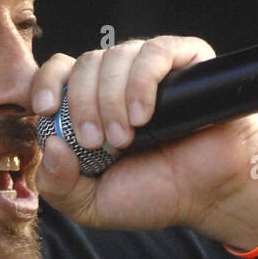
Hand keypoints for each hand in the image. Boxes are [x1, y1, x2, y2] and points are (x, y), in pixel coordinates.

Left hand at [31, 37, 257, 250]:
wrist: (212, 196)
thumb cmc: (156, 196)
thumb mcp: (92, 206)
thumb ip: (59, 186)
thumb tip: (51, 145)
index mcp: (91, 105)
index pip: (59, 72)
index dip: (45, 83)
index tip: (46, 109)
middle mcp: (118, 81)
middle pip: (84, 64)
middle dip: (82, 104)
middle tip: (99, 142)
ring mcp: (151, 68)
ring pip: (115, 56)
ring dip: (111, 99)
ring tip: (127, 138)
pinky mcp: (186, 59)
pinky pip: (154, 52)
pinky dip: (141, 83)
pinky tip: (145, 115)